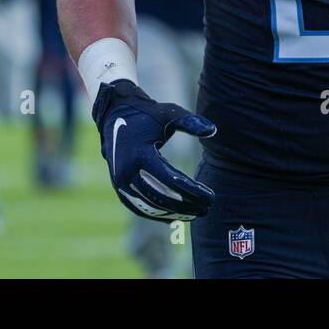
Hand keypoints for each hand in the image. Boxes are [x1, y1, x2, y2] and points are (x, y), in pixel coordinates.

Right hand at [92, 79, 217, 221]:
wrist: (116, 115)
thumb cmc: (148, 115)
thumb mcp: (169, 113)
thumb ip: (190, 122)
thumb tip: (213, 130)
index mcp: (140, 155)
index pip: (171, 181)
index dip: (192, 191)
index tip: (211, 197)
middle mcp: (127, 172)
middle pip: (161, 197)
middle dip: (186, 205)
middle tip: (207, 209)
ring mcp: (121, 183)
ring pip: (150, 206)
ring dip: (174, 213)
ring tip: (196, 213)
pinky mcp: (119, 188)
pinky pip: (139, 207)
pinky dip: (158, 214)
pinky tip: (177, 216)